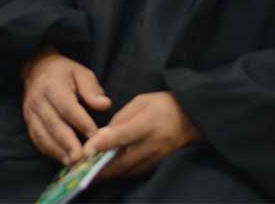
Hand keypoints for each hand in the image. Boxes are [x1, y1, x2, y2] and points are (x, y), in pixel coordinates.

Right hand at [21, 49, 111, 164]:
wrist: (36, 69)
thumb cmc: (64, 73)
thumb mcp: (81, 73)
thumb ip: (92, 90)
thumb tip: (104, 104)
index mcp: (53, 85)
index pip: (68, 107)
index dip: (81, 122)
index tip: (95, 136)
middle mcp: (39, 100)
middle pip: (54, 124)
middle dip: (69, 143)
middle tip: (82, 157)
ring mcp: (30, 112)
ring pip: (44, 135)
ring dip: (58, 151)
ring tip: (73, 163)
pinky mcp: (28, 122)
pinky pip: (37, 139)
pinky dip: (49, 151)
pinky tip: (63, 159)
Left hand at [81, 92, 200, 178]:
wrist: (192, 118)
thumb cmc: (163, 105)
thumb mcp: (141, 102)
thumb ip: (121, 118)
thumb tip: (102, 135)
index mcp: (148, 123)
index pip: (122, 136)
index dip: (103, 144)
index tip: (87, 150)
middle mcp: (153, 143)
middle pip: (123, 160)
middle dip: (101, 167)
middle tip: (81, 169)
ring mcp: (156, 156)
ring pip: (128, 170)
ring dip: (109, 173)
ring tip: (90, 173)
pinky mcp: (157, 163)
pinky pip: (135, 171)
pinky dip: (121, 172)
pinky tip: (109, 170)